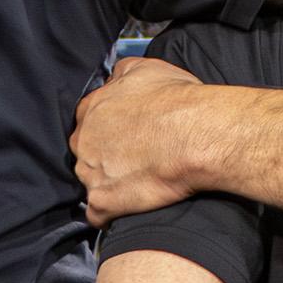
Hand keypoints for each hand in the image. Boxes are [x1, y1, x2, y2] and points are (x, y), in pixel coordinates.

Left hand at [70, 55, 207, 224]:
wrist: (196, 135)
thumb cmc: (179, 102)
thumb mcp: (148, 68)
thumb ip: (122, 73)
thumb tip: (116, 76)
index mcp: (93, 108)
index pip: (87, 119)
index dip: (108, 130)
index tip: (125, 136)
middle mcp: (85, 139)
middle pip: (85, 151)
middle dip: (103, 157)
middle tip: (133, 159)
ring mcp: (90, 172)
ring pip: (89, 181)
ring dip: (108, 184)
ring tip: (136, 185)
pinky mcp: (102, 201)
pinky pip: (97, 214)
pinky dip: (109, 215)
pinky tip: (128, 209)